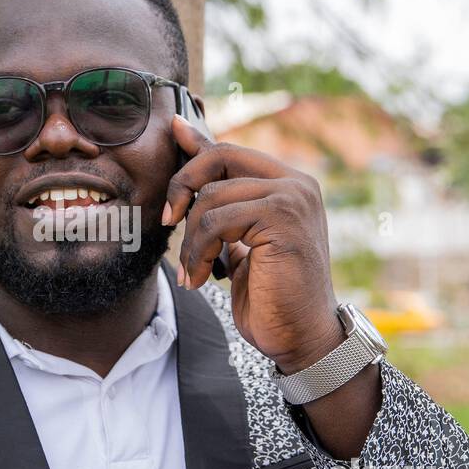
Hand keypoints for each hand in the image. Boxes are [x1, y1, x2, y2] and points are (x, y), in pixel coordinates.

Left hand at [163, 115, 343, 374]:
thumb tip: (198, 176)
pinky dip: (198, 251)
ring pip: (212, 195)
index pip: (231, 152)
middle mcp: (296, 184)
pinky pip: (218, 220)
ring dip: (191, 239)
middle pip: (220, 157)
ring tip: (191, 271)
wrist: (301, 338)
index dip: (196, 144)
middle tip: (167, 220)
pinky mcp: (283, 217)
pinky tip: (200, 277)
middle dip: (183, 185)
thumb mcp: (237, 243)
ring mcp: (292, 197)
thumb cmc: (269, 296)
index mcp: (289, 185)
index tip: (172, 131)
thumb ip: (222, 207)